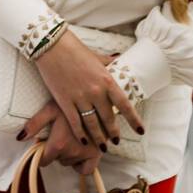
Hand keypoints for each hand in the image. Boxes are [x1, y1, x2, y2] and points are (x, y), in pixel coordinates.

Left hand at [19, 101, 100, 175]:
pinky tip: (79, 153)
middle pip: (57, 160)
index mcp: (59, 143)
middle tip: (60, 135)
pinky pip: (86, 170)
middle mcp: (72, 152)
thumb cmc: (72, 102)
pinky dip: (81, 165)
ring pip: (69, 163)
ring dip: (67, 155)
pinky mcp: (97, 154)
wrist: (96, 100)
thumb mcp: (50, 109)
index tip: (44, 143)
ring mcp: (86, 154)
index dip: (42, 152)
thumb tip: (20, 138)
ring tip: (70, 138)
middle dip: (56, 150)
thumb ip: (34, 124)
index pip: (44, 160)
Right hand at [32, 30, 143, 147]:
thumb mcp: (97, 57)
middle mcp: (96, 91)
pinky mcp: (64, 101)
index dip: (134, 120)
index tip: (140, 130)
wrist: (52, 46)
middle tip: (115, 141)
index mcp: (107, 80)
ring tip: (102, 146)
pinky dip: (80, 133)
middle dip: (113, 133)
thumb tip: (118, 59)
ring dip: (98, 137)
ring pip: (92, 124)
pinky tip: (83, 141)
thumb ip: (109, 63)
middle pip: (108, 118)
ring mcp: (80, 97)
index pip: (125, 105)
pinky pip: (75, 122)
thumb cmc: (76, 50)